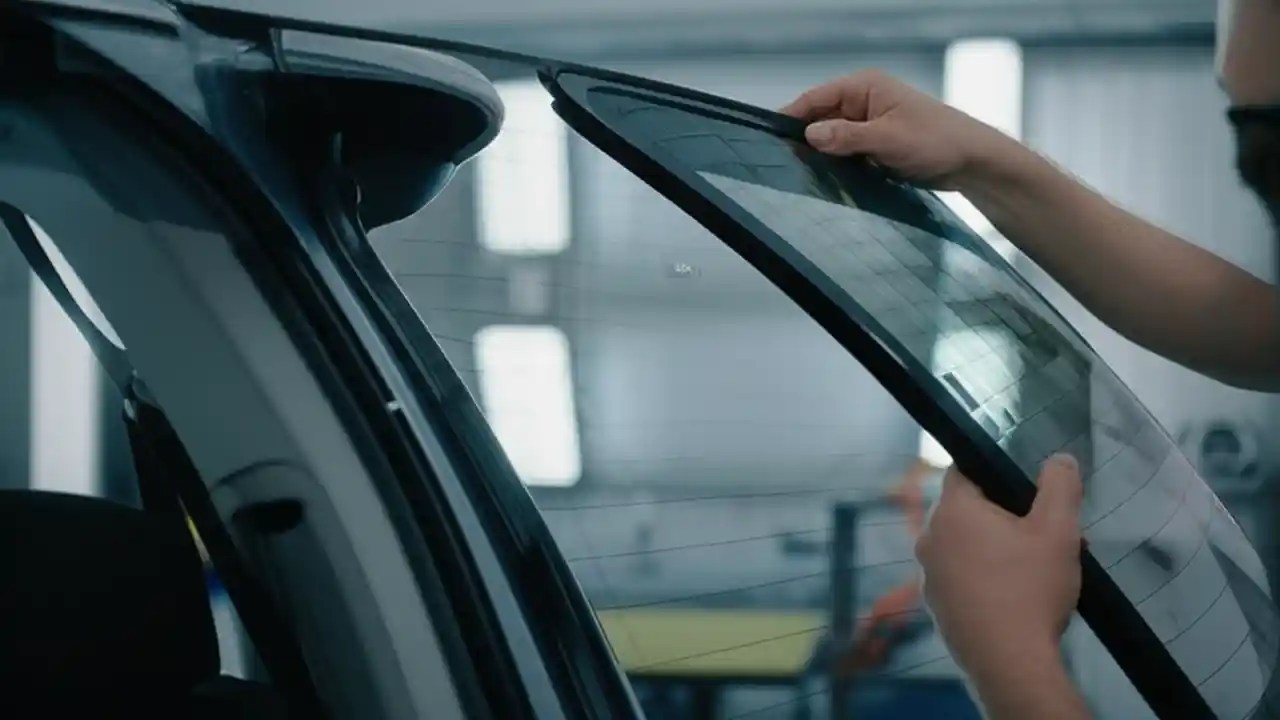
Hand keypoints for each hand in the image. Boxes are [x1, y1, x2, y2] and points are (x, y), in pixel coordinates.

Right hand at [782, 70, 1028, 190]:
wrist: (972, 162)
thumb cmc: (937, 141)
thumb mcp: (887, 139)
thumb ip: (846, 136)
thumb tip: (809, 134)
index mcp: (865, 86)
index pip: (816, 98)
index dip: (792, 117)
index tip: (769, 139)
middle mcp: (864, 101)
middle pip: (820, 119)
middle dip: (806, 141)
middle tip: (783, 165)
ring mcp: (869, 124)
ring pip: (832, 140)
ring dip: (822, 157)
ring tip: (801, 176)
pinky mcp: (875, 146)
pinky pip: (846, 154)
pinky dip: (837, 166)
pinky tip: (826, 182)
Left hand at [914, 455, 1083, 682]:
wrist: (1009, 663)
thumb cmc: (1030, 588)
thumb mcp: (1058, 529)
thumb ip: (1060, 486)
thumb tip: (1059, 460)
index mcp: (951, 511)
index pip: (964, 470)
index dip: (996, 472)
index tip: (1026, 490)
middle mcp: (929, 537)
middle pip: (968, 510)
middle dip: (1007, 516)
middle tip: (1045, 535)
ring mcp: (928, 574)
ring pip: (966, 546)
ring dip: (999, 549)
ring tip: (1040, 569)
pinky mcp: (936, 605)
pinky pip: (961, 577)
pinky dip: (985, 577)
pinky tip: (1017, 596)